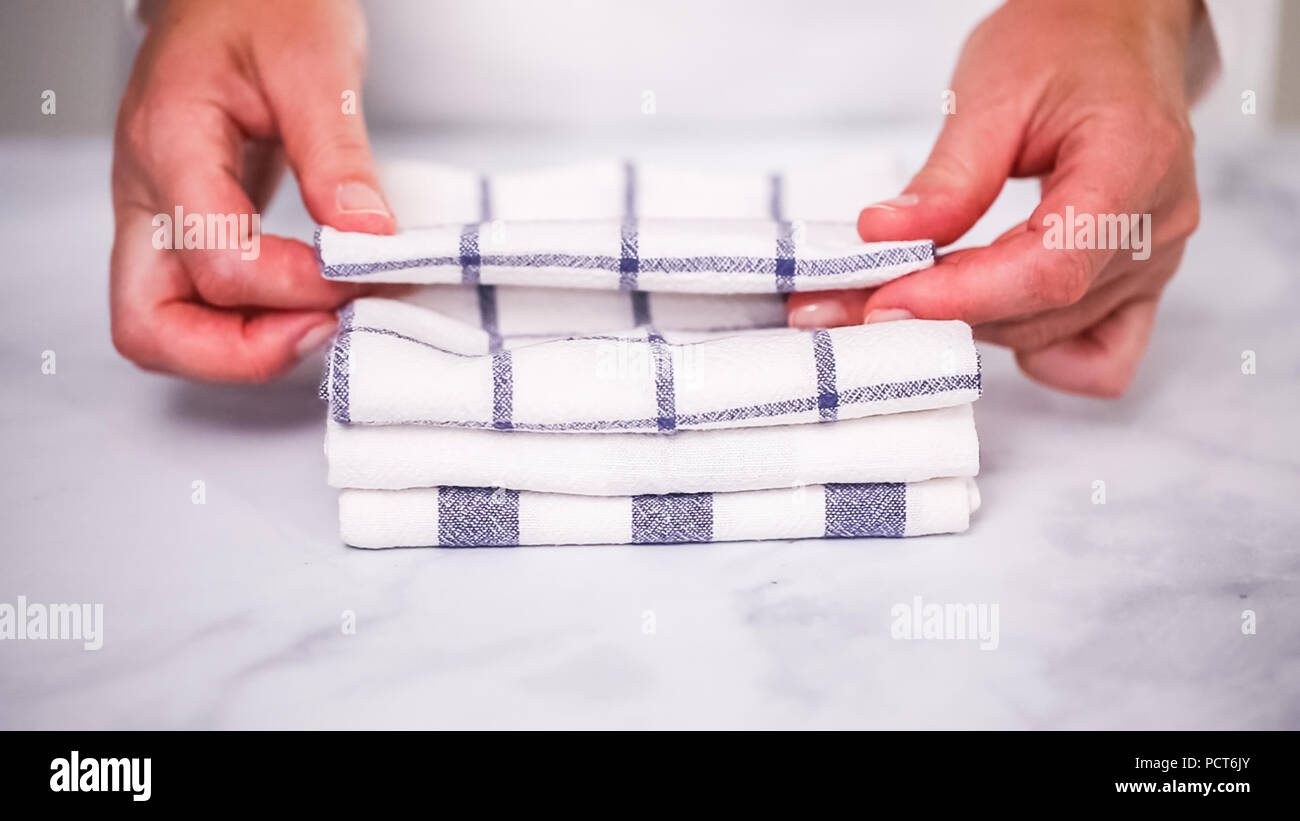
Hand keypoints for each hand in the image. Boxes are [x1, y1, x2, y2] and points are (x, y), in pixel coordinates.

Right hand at [110, 0, 393, 381]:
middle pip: (149, 325)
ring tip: (323, 317)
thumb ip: (338, 155)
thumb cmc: (266, 7)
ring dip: (244, 347)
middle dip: (240, 352)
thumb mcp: (315, 64)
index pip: (215, 258)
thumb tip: (367, 238)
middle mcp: (147, 192)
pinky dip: (251, 324)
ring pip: (164, 327)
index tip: (360, 271)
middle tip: (323, 328)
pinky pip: (197, 306)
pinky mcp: (185, 227)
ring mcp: (159, 216)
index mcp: (169, 141)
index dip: (294, 286)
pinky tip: (310, 300)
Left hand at [789, 0, 1202, 396]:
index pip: (1047, 267)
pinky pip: (1097, 356)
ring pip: (1051, 333)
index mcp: (1133, 164)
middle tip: (848, 300)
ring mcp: (1153, 259)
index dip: (960, 297)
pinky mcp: (1139, 279)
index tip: (882, 301)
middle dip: (940, 312)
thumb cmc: (1065, 42)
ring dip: (968, 324)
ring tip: (896, 292)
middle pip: (1042, 307)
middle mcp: (1155, 224)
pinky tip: (989, 313)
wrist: (1115, 29)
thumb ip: (948, 176)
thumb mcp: (993, 88)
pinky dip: (1036, 348)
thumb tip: (884, 238)